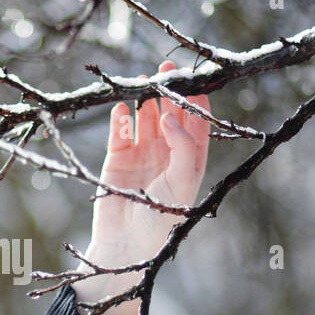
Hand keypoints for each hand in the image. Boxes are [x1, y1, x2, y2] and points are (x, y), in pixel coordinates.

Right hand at [71, 60, 211, 314]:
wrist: (127, 246)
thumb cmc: (163, 219)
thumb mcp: (183, 180)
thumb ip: (183, 144)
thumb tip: (169, 113)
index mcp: (190, 160)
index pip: (197, 122)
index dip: (196, 99)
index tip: (194, 77)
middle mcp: (167, 155)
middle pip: (170, 113)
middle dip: (169, 91)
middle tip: (166, 68)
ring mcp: (142, 156)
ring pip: (145, 117)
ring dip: (145, 99)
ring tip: (143, 81)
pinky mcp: (117, 160)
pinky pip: (119, 131)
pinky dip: (120, 117)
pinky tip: (120, 106)